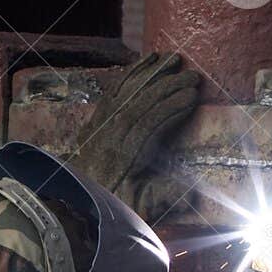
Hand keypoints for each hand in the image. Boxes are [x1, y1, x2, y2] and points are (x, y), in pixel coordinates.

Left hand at [73, 52, 199, 215]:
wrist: (77, 210)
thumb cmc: (113, 211)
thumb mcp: (139, 212)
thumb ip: (163, 199)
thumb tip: (194, 191)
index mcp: (120, 162)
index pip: (148, 126)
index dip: (171, 109)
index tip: (192, 97)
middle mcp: (107, 139)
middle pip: (139, 104)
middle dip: (167, 87)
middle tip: (192, 76)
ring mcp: (99, 127)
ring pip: (126, 92)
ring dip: (151, 74)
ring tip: (174, 59)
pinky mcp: (95, 121)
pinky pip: (112, 92)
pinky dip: (131, 75)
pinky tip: (147, 62)